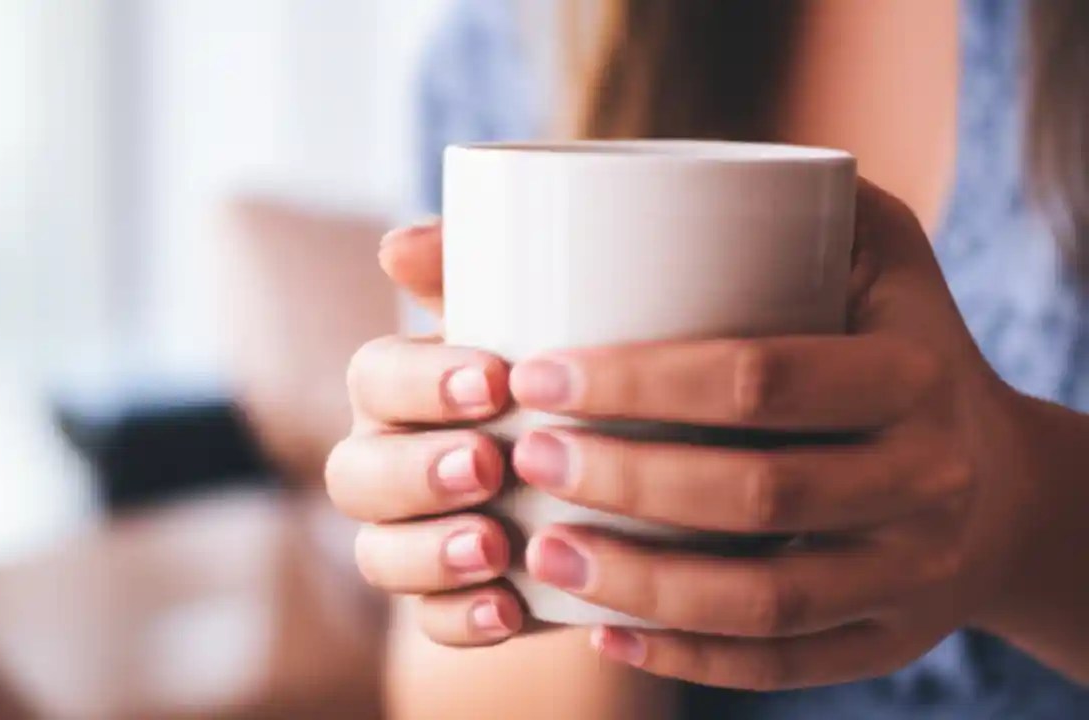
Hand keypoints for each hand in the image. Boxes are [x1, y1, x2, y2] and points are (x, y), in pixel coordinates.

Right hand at [325, 222, 525, 645]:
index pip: (373, 378)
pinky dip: (462, 620)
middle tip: (489, 466)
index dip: (419, 384)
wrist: (625, 458)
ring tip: (495, 549)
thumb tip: (396, 244)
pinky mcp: (450, 600)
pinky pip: (429, 623)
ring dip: (430, 553)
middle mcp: (388, 461)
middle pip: (357, 475)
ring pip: (378, 555)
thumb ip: (472, 264)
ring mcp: (413, 537)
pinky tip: (511, 612)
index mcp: (401, 386)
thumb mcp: (536, 309)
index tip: (493, 382)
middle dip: (417, 472)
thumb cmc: (564, 364)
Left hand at [511, 181, 1031, 688]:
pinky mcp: (891, 641)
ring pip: (766, 597)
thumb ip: (762, 200)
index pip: (760, 376)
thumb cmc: (890, 340)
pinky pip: (785, 664)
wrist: (1002, 482)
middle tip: (527, 457)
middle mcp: (926, 475)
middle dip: (626, 479)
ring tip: (544, 554)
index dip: (639, 383)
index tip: (536, 374)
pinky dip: (689, 658)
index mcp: (911, 368)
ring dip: (642, 584)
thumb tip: (574, 197)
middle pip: (758, 491)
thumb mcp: (870, 248)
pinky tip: (602, 635)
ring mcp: (914, 570)